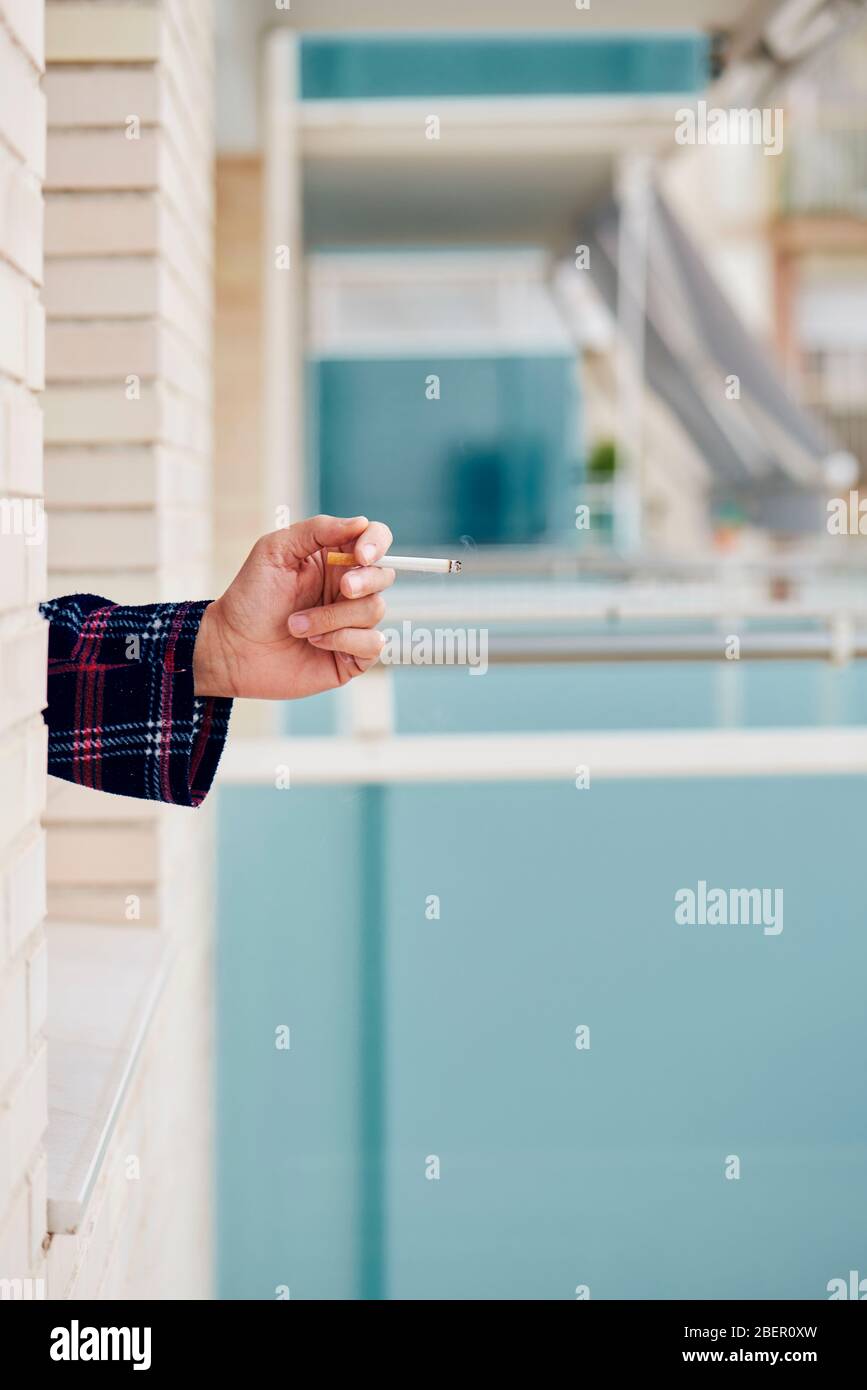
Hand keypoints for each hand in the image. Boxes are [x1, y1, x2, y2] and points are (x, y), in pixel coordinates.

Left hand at [193, 515, 394, 698]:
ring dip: (333, 617)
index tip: (360, 555)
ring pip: (375, 610)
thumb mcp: (275, 550)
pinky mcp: (353, 655)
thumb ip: (317, 530)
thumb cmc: (250, 597)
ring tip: (296, 625)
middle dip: (363, 582)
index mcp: (334, 558)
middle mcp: (349, 589)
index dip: (376, 543)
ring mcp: (353, 622)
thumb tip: (361, 523)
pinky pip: (373, 644)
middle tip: (341, 588)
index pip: (375, 539)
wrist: (232, 647)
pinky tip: (315, 643)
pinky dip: (343, 640)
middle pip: (383, 576)